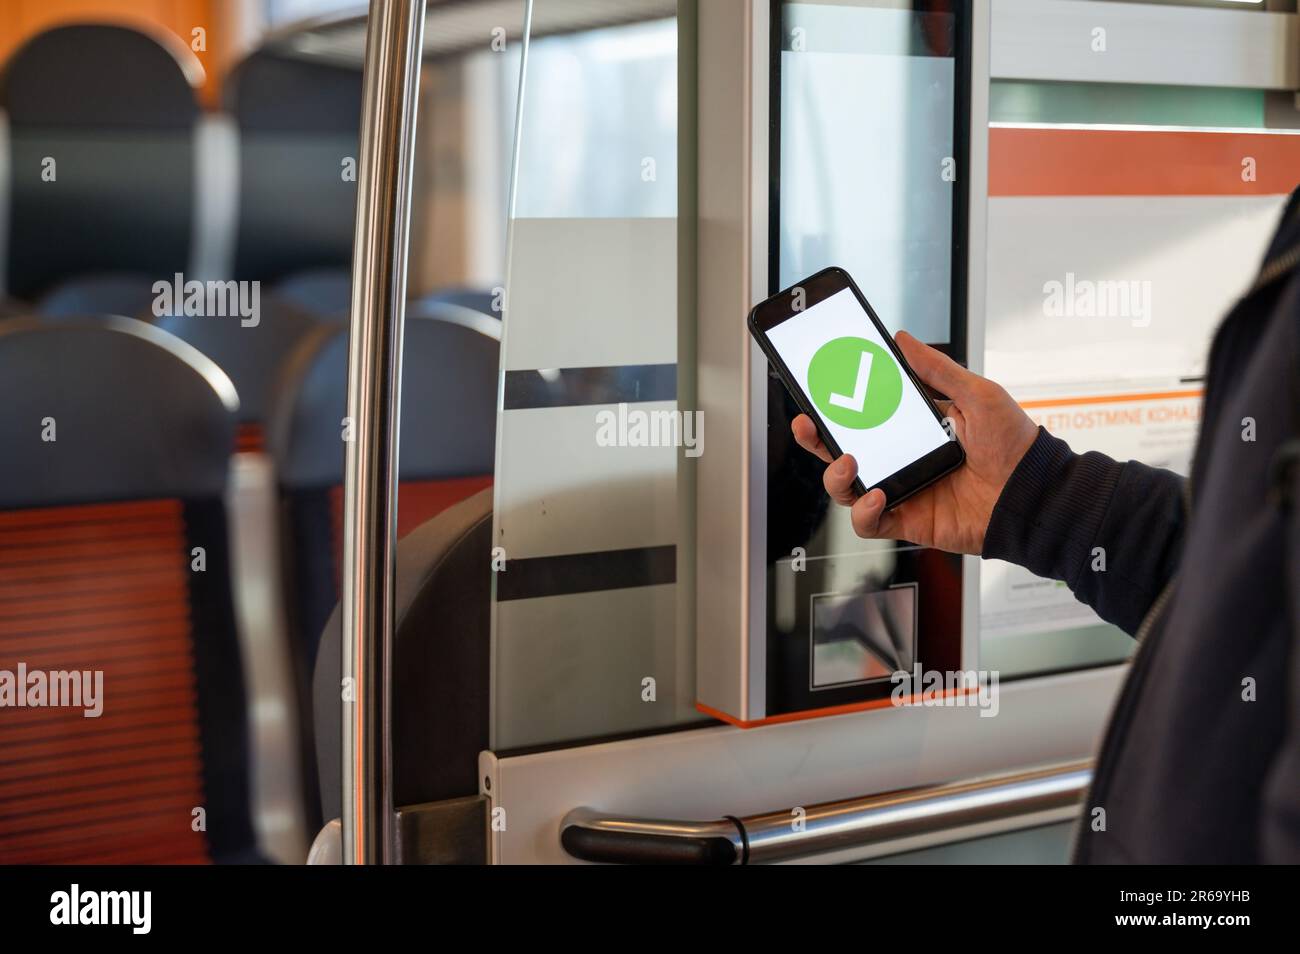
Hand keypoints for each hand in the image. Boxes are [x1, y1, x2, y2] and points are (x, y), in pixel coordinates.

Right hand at [791, 330, 1037, 554]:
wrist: (1034, 492)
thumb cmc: (1014, 445)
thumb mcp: (977, 394)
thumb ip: (937, 369)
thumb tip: (902, 339)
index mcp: (912, 428)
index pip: (862, 415)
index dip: (835, 405)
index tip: (817, 387)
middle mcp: (901, 459)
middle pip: (841, 451)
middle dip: (815, 439)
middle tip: (808, 423)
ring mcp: (902, 490)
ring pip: (846, 489)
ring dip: (835, 475)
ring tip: (848, 460)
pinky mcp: (908, 520)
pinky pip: (868, 522)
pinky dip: (864, 511)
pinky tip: (878, 494)